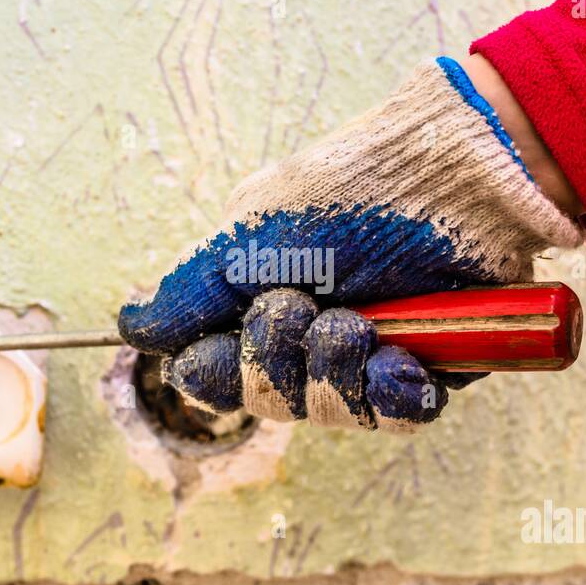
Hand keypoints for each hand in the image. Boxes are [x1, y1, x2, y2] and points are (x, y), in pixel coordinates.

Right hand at [118, 56, 581, 430]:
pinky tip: (396, 362)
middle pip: (275, 402)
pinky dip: (392, 395)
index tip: (218, 350)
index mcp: (264, 298)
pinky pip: (402, 414)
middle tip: (296, 312)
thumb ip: (193, 289)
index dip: (219, 373)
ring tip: (354, 325)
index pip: (221, 373)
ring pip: (337, 414)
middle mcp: (316, 331)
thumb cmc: (350, 189)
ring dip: (335, 376)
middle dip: (278, 367)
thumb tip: (131, 327)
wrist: (454, 169)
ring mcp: (374, 349)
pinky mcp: (434, 362)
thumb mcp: (254, 233)